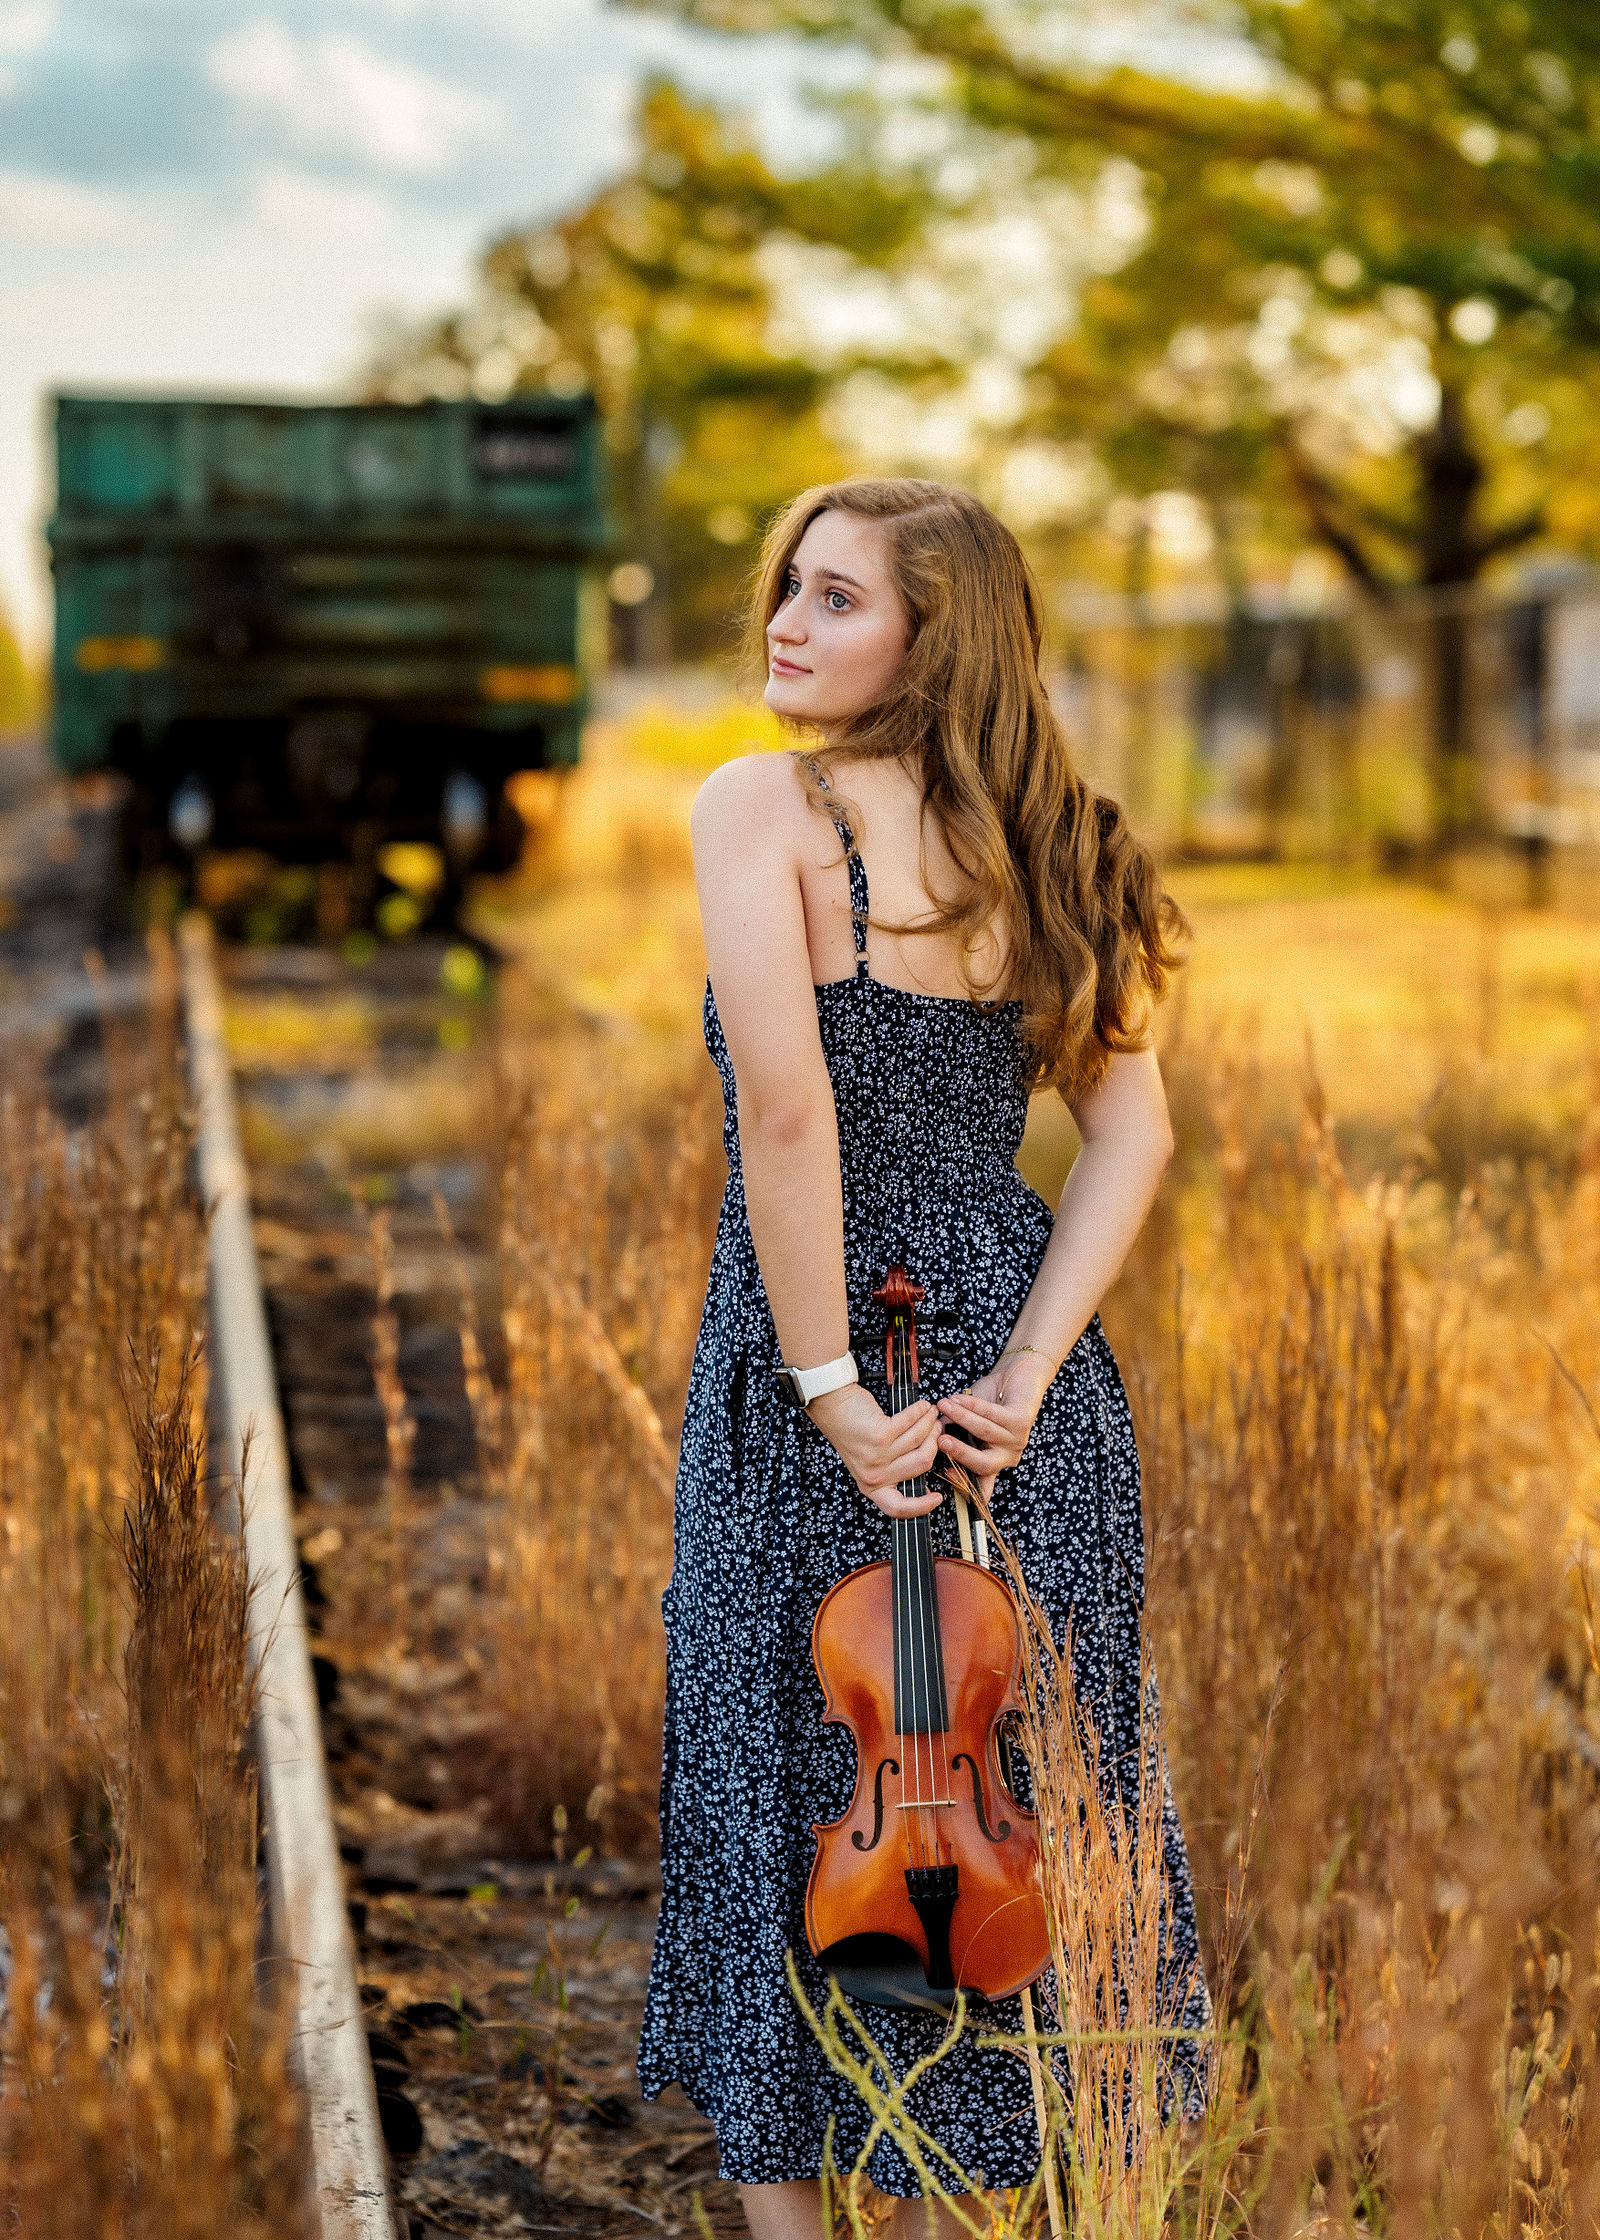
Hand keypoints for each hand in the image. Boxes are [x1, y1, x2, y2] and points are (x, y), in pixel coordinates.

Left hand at [806, 1383, 943, 1518]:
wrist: (832, 1407)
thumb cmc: (853, 1430)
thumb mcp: (870, 1461)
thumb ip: (894, 1469)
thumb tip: (925, 1471)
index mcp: (872, 1486)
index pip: (897, 1508)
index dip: (921, 1506)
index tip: (937, 1497)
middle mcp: (874, 1475)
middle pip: (921, 1464)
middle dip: (934, 1442)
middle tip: (936, 1428)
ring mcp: (876, 1457)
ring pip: (919, 1440)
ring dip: (929, 1422)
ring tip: (930, 1412)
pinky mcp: (879, 1436)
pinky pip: (911, 1424)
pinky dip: (920, 1411)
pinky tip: (922, 1406)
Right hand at [935, 1351, 1053, 1502]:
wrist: (1016, 1376)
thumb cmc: (990, 1401)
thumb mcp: (969, 1421)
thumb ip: (955, 1431)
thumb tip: (934, 1434)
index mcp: (994, 1462)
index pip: (982, 1485)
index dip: (964, 1486)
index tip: (945, 1474)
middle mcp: (1007, 1456)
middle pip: (984, 1464)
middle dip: (961, 1453)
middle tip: (940, 1441)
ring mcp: (1017, 1439)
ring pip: (984, 1432)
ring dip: (961, 1417)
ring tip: (943, 1405)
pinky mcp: (1022, 1420)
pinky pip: (992, 1414)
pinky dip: (972, 1404)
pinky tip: (958, 1397)